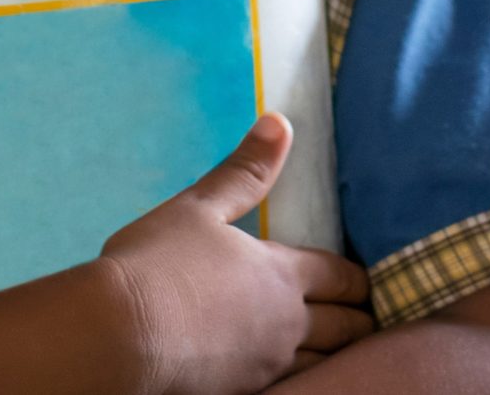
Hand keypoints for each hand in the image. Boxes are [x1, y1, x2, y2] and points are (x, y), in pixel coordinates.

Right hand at [99, 114, 373, 394]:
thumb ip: (243, 170)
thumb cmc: (158, 264)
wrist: (120, 336)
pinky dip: (306, 382)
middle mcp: (285, 323)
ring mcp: (266, 366)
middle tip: (369, 320)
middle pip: (343, 327)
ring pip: (323, 364)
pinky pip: (291, 389)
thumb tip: (280, 122)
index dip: (356, 278)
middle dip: (358, 320)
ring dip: (338, 355)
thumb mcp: (199, 207)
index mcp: (281, 273)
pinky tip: (297, 380)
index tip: (367, 282)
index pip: (338, 275)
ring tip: (344, 353)